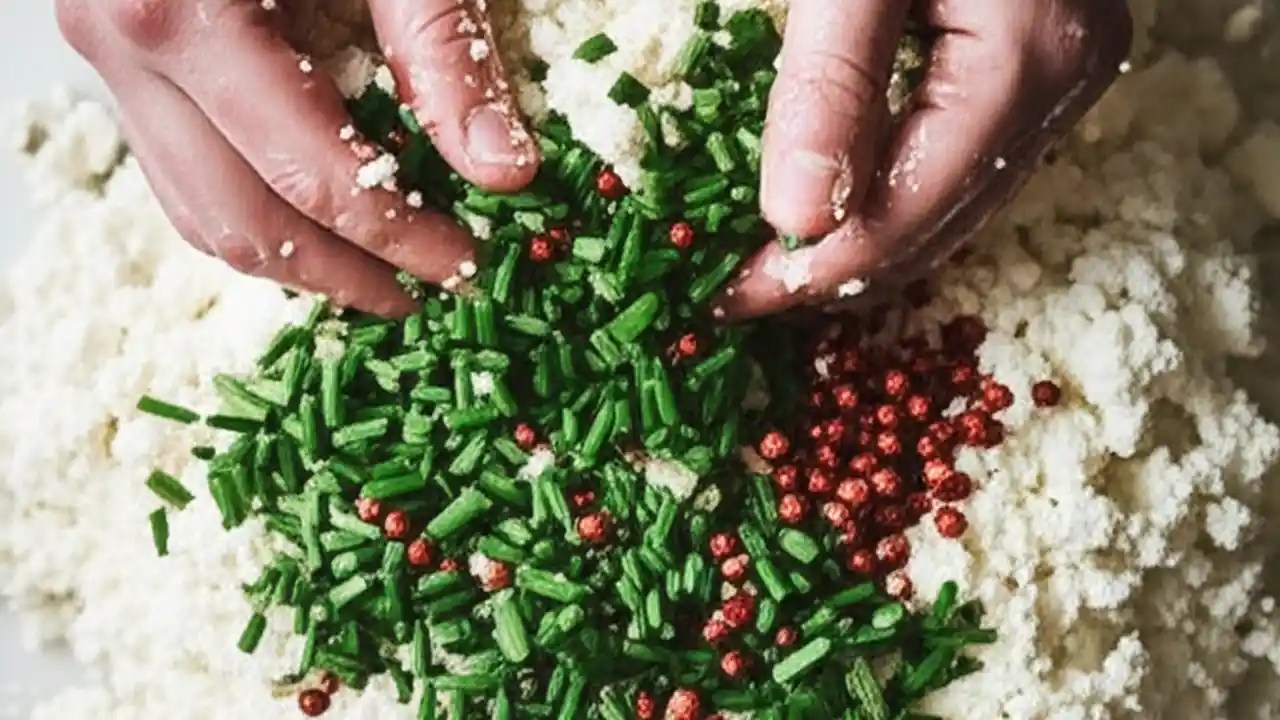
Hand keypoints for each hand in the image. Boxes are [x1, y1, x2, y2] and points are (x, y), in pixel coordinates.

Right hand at [56, 0, 539, 315]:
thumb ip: (445, 50)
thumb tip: (505, 169)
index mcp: (184, 12)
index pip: (311, 176)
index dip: (399, 238)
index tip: (466, 267)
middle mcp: (123, 43)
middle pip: (241, 219)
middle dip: (344, 276)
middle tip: (426, 297)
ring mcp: (108, 54)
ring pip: (197, 208)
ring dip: (296, 258)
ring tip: (378, 275)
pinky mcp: (121, 55)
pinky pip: (182, 165)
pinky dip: (256, 205)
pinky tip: (322, 216)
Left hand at [724, 0, 1132, 318]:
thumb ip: (831, 82)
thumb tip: (794, 220)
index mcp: (1026, 62)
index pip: (907, 215)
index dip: (811, 272)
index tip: (725, 297)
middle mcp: (1062, 87)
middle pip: (936, 227)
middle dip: (831, 273)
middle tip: (738, 295)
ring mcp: (1063, 78)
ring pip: (954, 206)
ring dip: (860, 247)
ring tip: (774, 269)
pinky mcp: (1042, 63)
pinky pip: (962, 164)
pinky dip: (892, 199)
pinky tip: (835, 210)